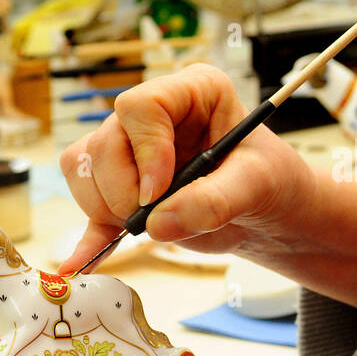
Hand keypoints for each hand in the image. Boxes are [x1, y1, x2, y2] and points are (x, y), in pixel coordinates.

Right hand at [58, 64, 318, 271]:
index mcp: (192, 92)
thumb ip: (213, 201)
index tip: (158, 191)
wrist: (270, 214)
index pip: (141, 106)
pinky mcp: (123, 188)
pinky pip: (89, 204)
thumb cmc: (273, 183)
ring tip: (153, 227)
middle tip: (156, 220)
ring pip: (83, 169)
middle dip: (123, 191)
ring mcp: (133, 150)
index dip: (144, 150)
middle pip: (104, 143)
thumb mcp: (257, 186)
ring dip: (107, 208)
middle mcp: (155, 115)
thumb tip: (158, 222)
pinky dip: (90, 237)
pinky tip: (85, 263)